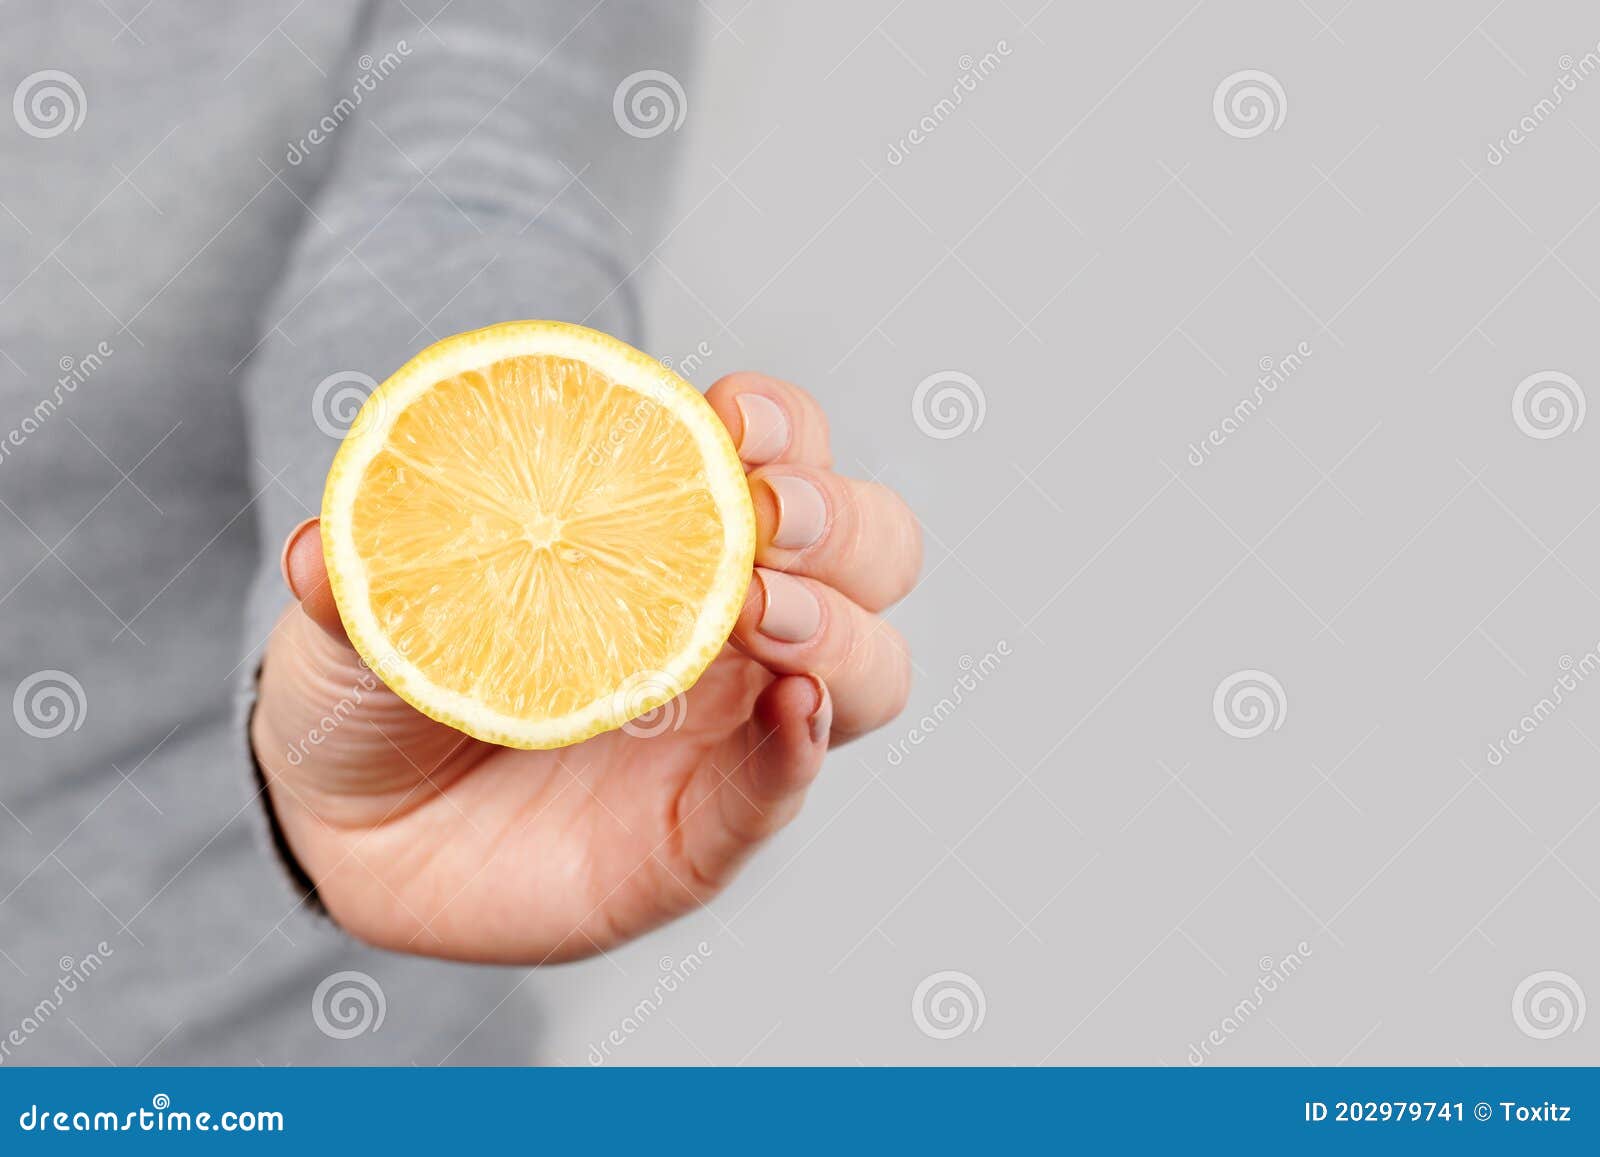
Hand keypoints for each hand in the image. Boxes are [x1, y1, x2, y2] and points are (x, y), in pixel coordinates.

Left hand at [250, 373, 920, 963]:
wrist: (357, 824)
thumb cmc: (386, 680)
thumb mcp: (356, 615)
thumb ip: (350, 577)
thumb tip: (319, 545)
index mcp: (671, 532)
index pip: (781, 453)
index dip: (783, 425)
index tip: (734, 421)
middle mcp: (732, 620)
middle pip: (871, 547)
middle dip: (841, 520)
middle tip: (765, 520)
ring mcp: (732, 725)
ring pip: (869, 667)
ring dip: (841, 629)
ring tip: (758, 618)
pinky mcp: (710, 830)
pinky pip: (785, 791)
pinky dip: (801, 752)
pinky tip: (789, 717)